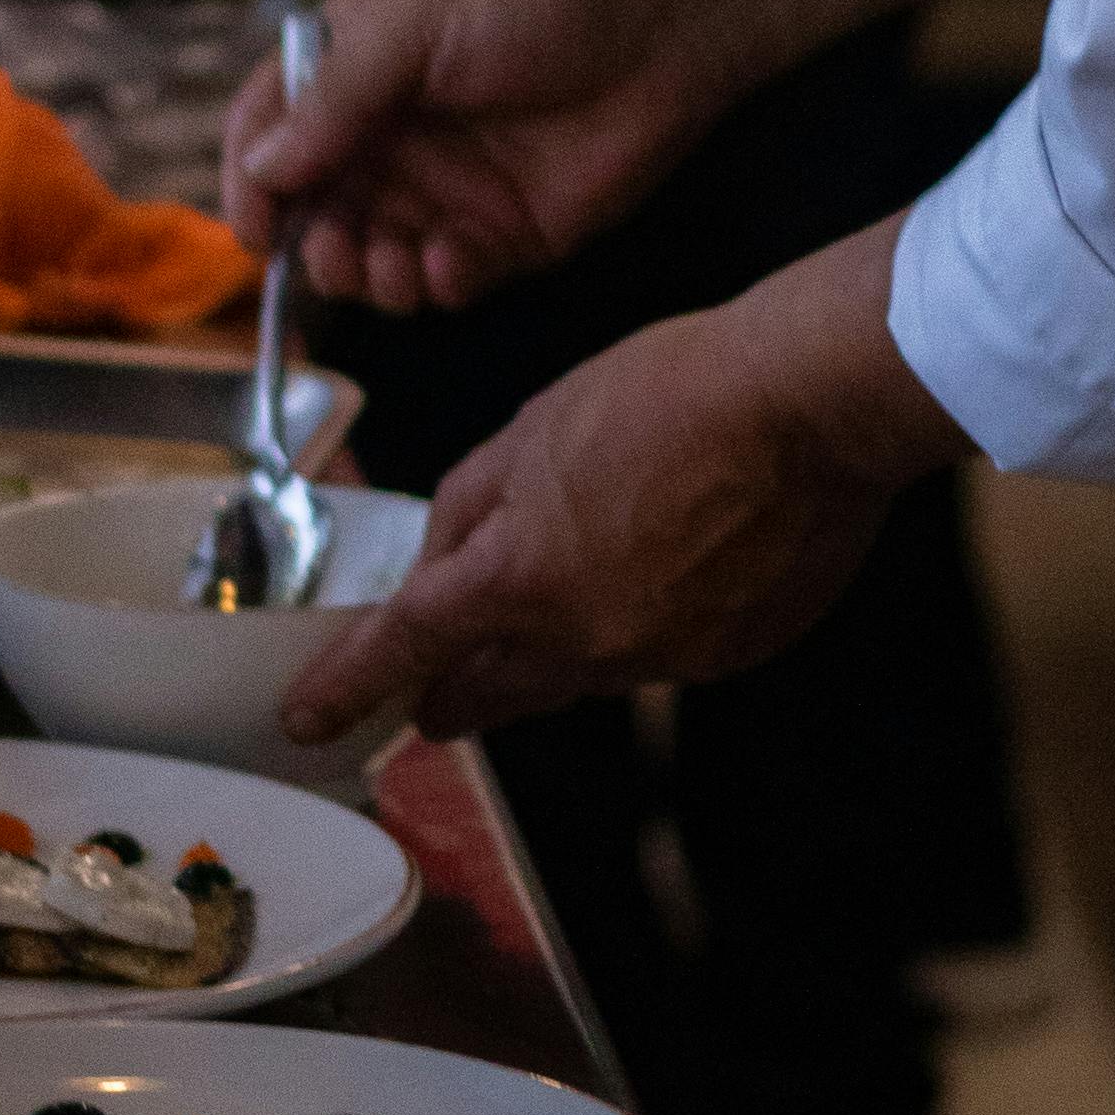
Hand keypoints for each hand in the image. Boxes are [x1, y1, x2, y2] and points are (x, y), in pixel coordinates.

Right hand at [226, 0, 717, 314]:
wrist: (669, 18)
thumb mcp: (416, 15)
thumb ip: (334, 94)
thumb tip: (263, 165)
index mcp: (355, 62)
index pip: (271, 129)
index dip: (251, 182)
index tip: (256, 231)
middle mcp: (391, 129)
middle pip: (314, 208)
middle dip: (312, 244)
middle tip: (336, 255)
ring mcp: (448, 184)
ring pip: (372, 254)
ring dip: (368, 274)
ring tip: (393, 266)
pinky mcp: (507, 231)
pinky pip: (445, 278)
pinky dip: (435, 284)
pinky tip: (453, 263)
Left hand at [280, 226, 959, 746]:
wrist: (806, 407)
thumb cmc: (666, 393)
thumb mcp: (534, 427)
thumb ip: (474, 506)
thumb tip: (444, 562)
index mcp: (519, 578)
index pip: (408, 649)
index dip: (349, 689)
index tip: (307, 720)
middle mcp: (585, 642)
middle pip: (487, 696)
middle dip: (449, 693)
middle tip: (431, 681)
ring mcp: (663, 659)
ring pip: (573, 679)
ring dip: (547, 649)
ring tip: (575, 577)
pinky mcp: (729, 656)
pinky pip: (656, 657)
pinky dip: (640, 623)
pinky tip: (671, 560)